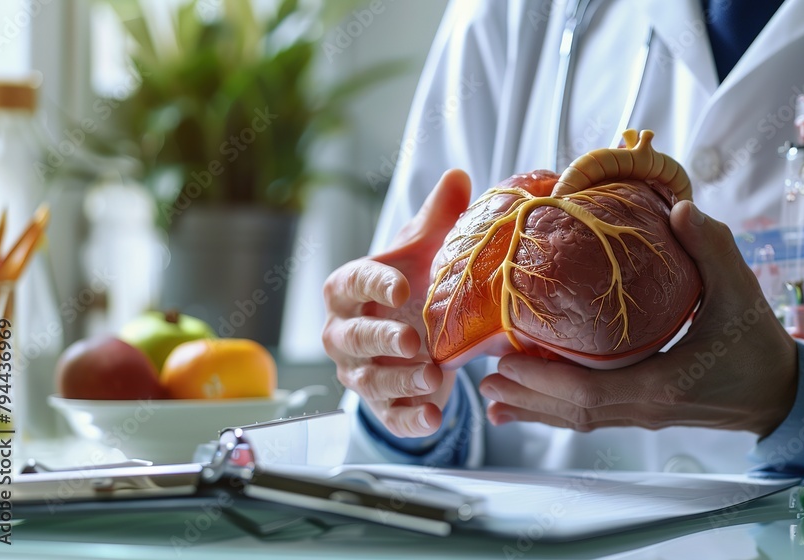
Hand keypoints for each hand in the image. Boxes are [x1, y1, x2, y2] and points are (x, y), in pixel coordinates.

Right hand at [323, 170, 471, 436]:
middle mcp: (345, 333)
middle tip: (413, 339)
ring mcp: (361, 371)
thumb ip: (440, 216)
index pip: (352, 283)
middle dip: (381, 339)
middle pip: (353, 338)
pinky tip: (434, 419)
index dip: (373, 284)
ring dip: (400, 381)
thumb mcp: (427, 249)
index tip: (400, 284)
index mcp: (349, 290)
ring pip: (370, 380)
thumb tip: (458, 177)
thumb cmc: (414, 283)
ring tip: (433, 378)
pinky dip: (410, 421)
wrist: (419, 329)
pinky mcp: (383, 403)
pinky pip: (390, 417)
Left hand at [478, 201, 798, 436]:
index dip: (544, 382)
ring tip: (493, 395)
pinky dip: (556, 410)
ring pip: (578, 419)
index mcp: (663, 385)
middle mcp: (645, 408)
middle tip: (484, 377)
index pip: (590, 394)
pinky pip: (591, 416)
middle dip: (527, 395)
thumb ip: (713, 248)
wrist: (780, 391)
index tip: (505, 364)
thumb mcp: (742, 292)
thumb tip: (678, 208)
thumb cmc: (759, 345)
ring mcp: (642, 415)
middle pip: (573, 412)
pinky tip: (529, 406)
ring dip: (535, 406)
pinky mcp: (642, 411)